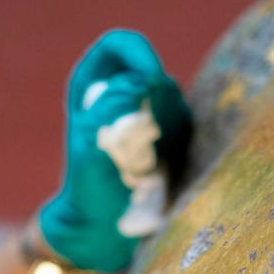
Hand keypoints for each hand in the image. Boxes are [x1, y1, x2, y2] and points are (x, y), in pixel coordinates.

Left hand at [38, 29, 192, 273]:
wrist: (101, 228)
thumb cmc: (88, 189)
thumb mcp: (89, 152)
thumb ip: (109, 115)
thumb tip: (138, 83)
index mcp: (92, 83)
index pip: (120, 46)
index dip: (138, 53)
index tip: (149, 78)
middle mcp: (123, 90)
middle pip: (152, 71)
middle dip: (154, 102)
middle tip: (144, 141)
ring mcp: (148, 111)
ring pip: (172, 101)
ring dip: (164, 129)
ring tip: (142, 166)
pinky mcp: (171, 134)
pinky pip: (185, 126)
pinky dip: (176, 145)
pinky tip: (159, 171)